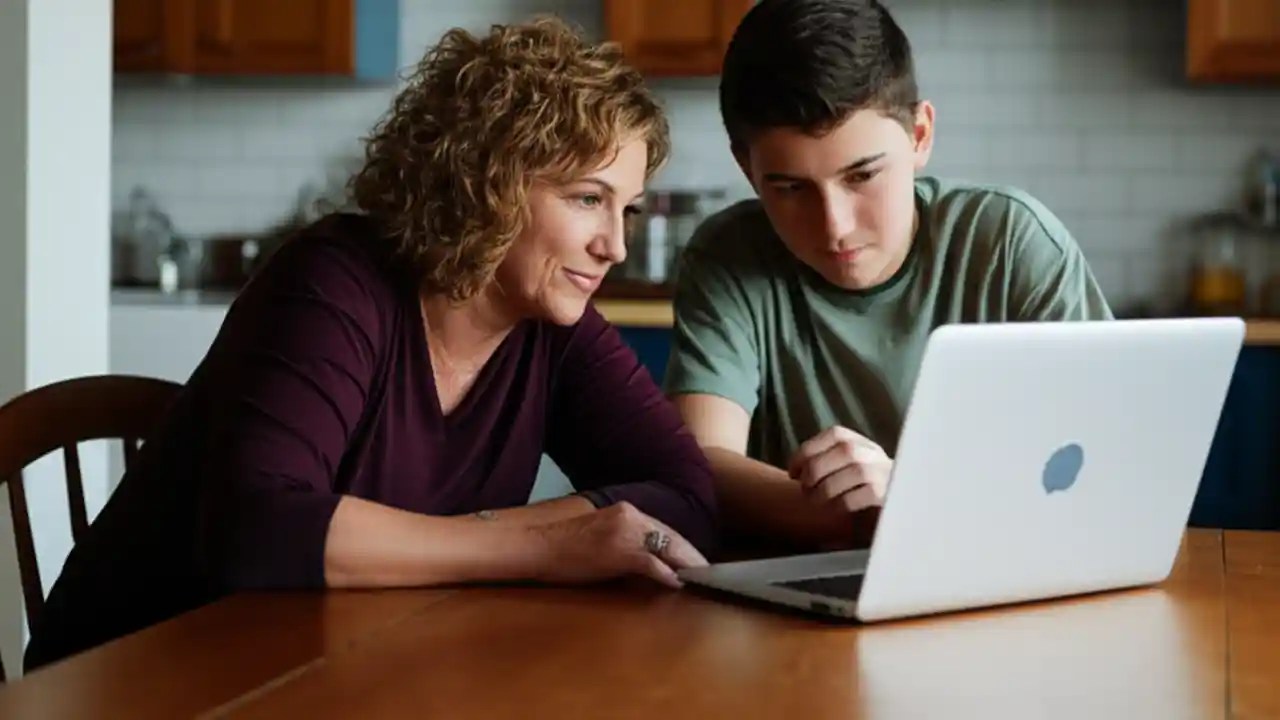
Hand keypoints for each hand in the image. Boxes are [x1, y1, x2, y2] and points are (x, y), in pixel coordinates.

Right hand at [528, 502, 706, 588]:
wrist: (536, 545)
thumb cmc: (564, 546)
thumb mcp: (601, 534)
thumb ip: (626, 540)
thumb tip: (650, 559)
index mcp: (627, 511)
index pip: (664, 529)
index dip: (683, 546)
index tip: (697, 560)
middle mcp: (631, 516)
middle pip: (672, 536)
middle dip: (692, 555)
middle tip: (709, 571)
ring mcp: (626, 532)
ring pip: (667, 548)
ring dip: (687, 565)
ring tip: (701, 578)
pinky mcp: (619, 550)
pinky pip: (652, 563)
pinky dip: (667, 574)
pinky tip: (678, 583)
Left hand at [788, 425, 892, 513]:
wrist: (892, 507)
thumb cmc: (856, 488)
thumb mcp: (843, 467)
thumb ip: (824, 460)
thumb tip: (795, 471)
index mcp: (860, 442)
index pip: (834, 434)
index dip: (808, 452)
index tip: (793, 472)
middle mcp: (875, 453)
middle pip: (844, 450)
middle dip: (815, 471)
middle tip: (804, 488)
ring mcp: (883, 473)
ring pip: (854, 472)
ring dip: (824, 489)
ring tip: (815, 500)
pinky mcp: (886, 497)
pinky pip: (859, 497)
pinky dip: (838, 504)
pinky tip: (833, 508)